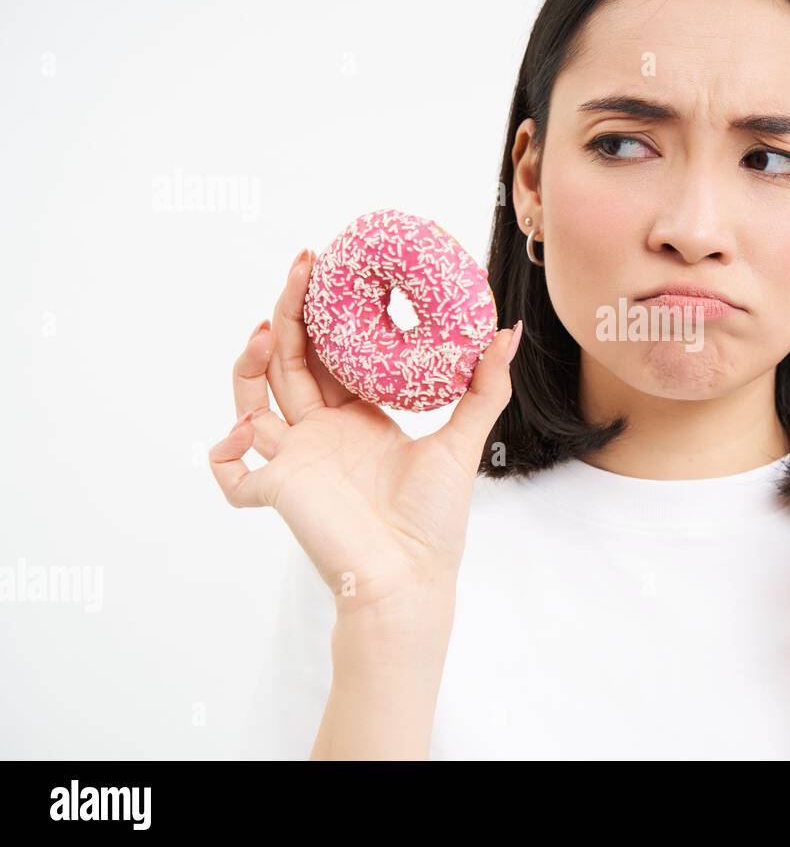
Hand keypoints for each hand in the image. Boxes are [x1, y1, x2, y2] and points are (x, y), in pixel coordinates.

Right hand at [209, 247, 521, 619]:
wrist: (411, 579)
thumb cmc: (434, 520)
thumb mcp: (462, 441)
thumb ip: (484, 388)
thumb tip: (509, 332)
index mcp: (357, 417)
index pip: (330, 353)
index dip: (324, 312)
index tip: (328, 267)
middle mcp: (321, 433)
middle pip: (289, 362)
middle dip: (289, 313)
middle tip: (302, 267)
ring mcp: (295, 460)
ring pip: (252, 402)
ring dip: (249, 364)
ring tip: (266, 328)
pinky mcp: (277, 492)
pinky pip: (232, 477)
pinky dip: (223, 456)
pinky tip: (238, 434)